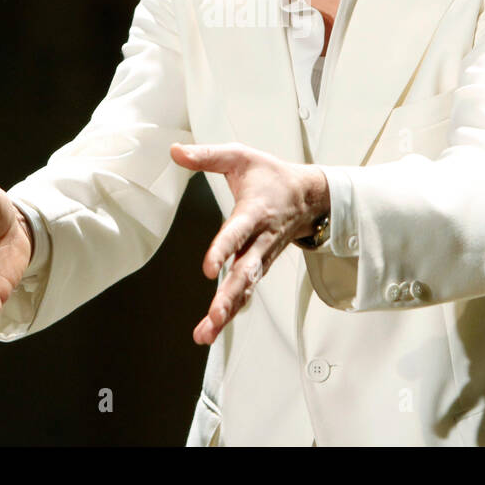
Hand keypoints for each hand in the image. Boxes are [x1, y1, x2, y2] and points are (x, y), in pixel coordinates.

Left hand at [169, 142, 327, 345]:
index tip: (209, 269)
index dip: (224, 250)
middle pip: (245, 272)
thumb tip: (175, 152)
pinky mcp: (260, 266)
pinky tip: (213, 328)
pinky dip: (232, 311)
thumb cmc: (271, 176)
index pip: (237, 233)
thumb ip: (207, 156)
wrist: (309, 196)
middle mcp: (260, 240)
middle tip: (214, 316)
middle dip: (229, 296)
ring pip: (246, 288)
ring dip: (228, 311)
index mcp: (254, 212)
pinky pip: (247, 291)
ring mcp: (262, 257)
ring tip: (207, 332)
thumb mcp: (240, 156)